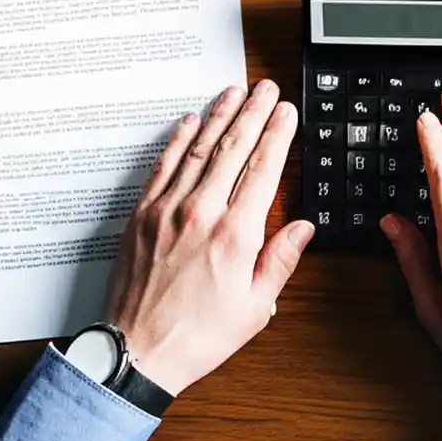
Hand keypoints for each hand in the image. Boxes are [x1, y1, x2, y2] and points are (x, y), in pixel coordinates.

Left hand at [104, 80, 312, 394]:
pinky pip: (163, 165)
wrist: (138, 352)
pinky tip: (190, 121)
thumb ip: (280, 261)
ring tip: (234, 92)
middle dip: (253, 112)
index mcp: (235, 235)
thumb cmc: (198, 336)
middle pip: (233, 148)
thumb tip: (303, 229)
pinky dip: (179, 140)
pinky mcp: (142, 215)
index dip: (278, 135)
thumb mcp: (255, 307)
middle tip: (266, 88)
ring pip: (199, 149)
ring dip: (218, 116)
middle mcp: (200, 213)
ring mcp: (167, 210)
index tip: (287, 112)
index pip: (263, 169)